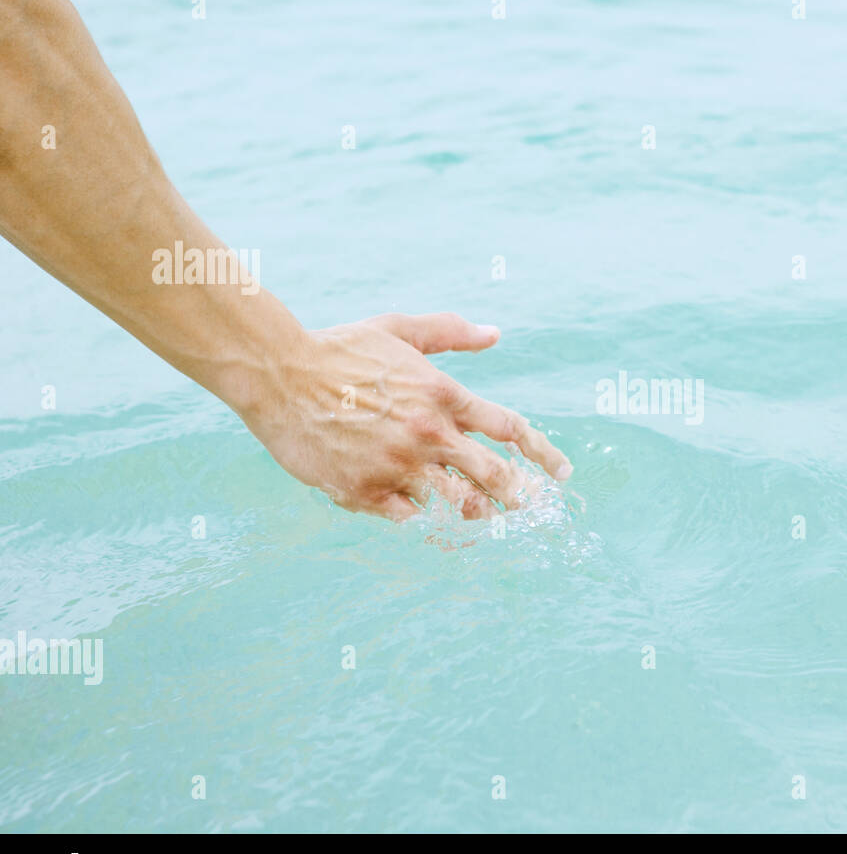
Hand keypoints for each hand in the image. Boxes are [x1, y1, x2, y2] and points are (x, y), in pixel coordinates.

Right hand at [236, 312, 570, 520]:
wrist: (277, 374)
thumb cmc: (340, 348)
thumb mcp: (399, 329)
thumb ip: (450, 332)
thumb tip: (496, 334)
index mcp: (443, 395)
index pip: (510, 429)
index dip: (543, 453)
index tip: (562, 472)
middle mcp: (429, 434)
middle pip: (495, 476)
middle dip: (521, 497)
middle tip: (533, 510)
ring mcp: (398, 466)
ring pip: (458, 505)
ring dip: (479, 515)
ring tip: (487, 520)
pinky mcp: (366, 492)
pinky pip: (411, 519)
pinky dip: (425, 521)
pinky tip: (433, 524)